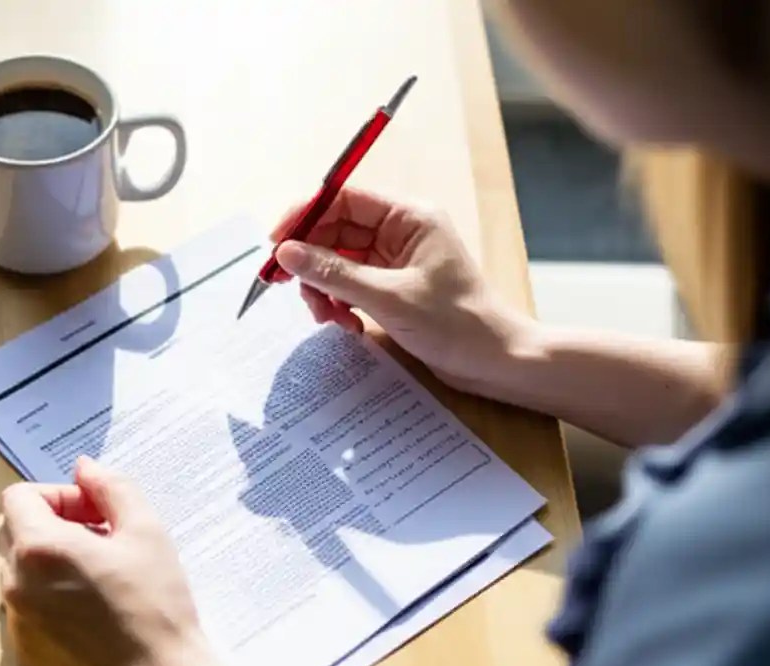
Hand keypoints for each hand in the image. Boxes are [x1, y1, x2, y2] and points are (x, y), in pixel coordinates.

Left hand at [0, 457, 256, 665]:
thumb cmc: (155, 606)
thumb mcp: (145, 529)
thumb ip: (111, 487)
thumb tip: (85, 468)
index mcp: (39, 547)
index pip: (18, 497)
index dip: (56, 495)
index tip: (91, 511)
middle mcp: (15, 583)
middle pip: (11, 530)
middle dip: (49, 522)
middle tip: (96, 535)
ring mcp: (16, 620)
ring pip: (17, 569)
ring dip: (48, 559)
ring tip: (97, 572)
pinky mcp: (24, 650)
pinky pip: (24, 607)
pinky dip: (47, 596)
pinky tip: (90, 607)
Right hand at [271, 188, 534, 393]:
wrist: (493, 362)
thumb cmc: (455, 324)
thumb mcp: (387, 297)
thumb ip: (333, 272)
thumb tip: (285, 253)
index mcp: (408, 217)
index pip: (343, 198)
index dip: (305, 217)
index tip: (276, 245)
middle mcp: (400, 231)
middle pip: (335, 230)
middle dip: (312, 262)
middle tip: (291, 290)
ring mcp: (394, 259)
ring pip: (337, 261)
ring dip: (324, 289)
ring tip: (328, 318)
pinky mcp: (391, 286)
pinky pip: (349, 284)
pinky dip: (340, 302)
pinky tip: (347, 325)